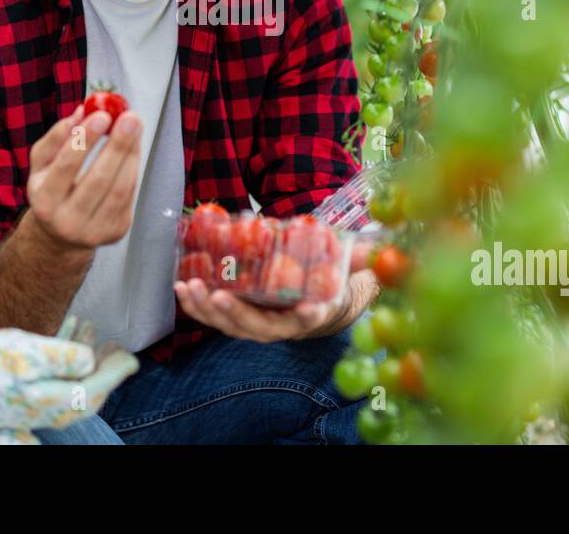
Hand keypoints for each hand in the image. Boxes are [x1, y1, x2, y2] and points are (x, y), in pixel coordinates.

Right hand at [0, 308, 137, 441]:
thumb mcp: (22, 353)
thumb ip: (60, 359)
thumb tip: (88, 362)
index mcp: (40, 402)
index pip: (89, 394)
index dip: (114, 375)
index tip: (132, 357)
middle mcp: (32, 409)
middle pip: (79, 395)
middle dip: (103, 370)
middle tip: (119, 348)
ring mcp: (17, 403)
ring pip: (62, 386)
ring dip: (81, 359)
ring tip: (91, 329)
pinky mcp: (3, 391)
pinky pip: (43, 380)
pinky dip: (58, 358)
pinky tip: (62, 332)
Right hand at [24, 103, 144, 250]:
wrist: (61, 233)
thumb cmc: (52, 189)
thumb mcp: (42, 164)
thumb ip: (56, 137)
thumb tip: (81, 111)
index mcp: (43, 200)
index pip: (65, 166)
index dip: (85, 139)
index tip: (102, 115)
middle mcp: (67, 221)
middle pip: (98, 180)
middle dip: (117, 145)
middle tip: (129, 117)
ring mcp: (94, 230)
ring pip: (120, 188)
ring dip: (130, 154)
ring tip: (134, 127)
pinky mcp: (116, 231)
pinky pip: (129, 195)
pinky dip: (133, 168)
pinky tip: (132, 148)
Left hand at [174, 241, 377, 343]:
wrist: (320, 302)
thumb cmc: (331, 279)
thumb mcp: (351, 266)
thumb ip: (365, 253)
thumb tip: (387, 240)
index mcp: (315, 312)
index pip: (313, 317)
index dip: (309, 315)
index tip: (309, 310)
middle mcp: (285, 325)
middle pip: (259, 327)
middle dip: (236, 314)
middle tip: (217, 294)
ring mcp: (259, 324)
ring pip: (231, 325)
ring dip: (207, 310)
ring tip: (189, 289)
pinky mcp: (241, 316)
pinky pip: (216, 317)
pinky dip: (197, 306)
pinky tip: (181, 289)